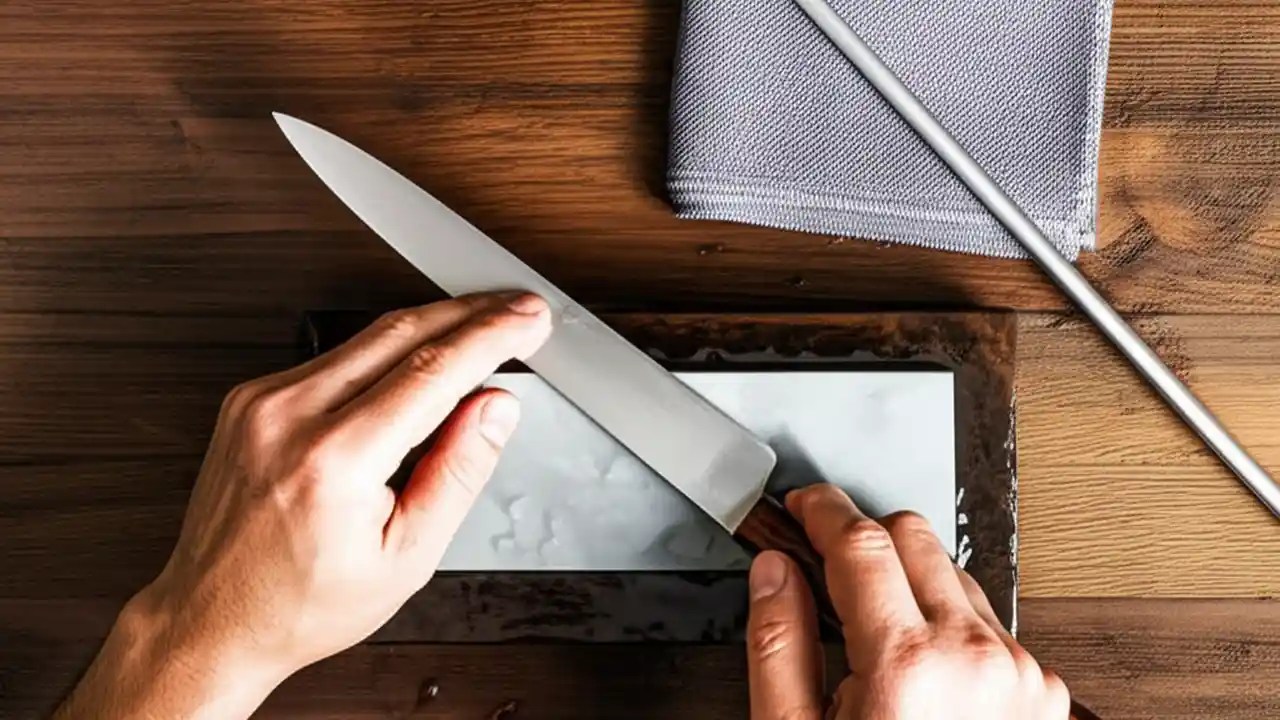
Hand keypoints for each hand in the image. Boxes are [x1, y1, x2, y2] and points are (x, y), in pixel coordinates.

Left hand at [55, 292, 551, 719]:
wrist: (213, 620)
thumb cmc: (303, 603)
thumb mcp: (407, 557)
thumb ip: (458, 473)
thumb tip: (495, 408)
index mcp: (332, 460)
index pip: (433, 370)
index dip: (492, 335)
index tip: (527, 321)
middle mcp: (288, 416)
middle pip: (401, 332)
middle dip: (471, 312)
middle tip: (518, 310)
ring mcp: (261, 400)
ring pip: (367, 335)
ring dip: (432, 324)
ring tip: (481, 328)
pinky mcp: (250, 397)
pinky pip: (335, 355)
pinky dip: (386, 350)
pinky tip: (420, 358)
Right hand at [746, 484, 1068, 719]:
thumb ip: (779, 645)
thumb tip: (773, 574)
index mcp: (906, 665)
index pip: (860, 540)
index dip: (820, 509)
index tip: (802, 507)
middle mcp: (974, 657)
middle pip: (914, 536)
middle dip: (863, 535)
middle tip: (825, 558)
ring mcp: (1019, 673)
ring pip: (955, 574)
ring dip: (909, 579)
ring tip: (872, 630)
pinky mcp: (1044, 692)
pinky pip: (989, 621)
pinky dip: (950, 622)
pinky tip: (920, 665)